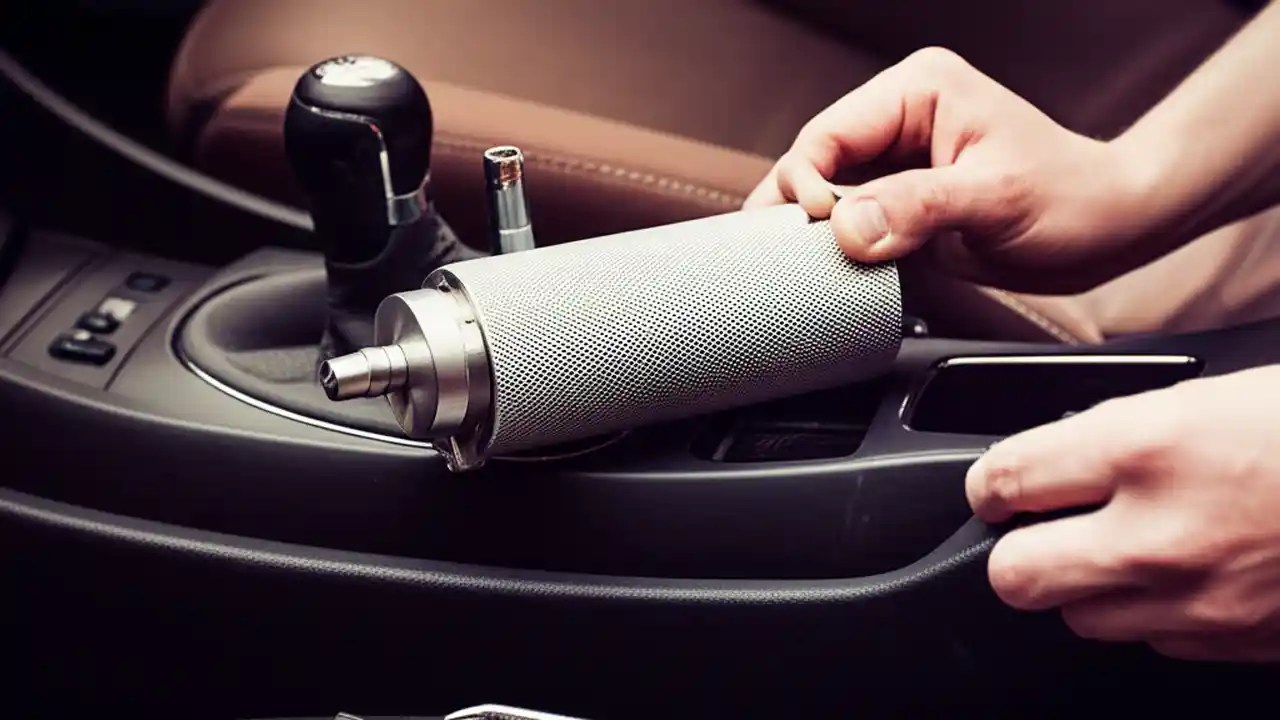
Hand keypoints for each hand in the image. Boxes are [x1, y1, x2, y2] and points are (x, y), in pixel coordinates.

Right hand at [744, 48, 1164, 293]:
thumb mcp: (996, 199)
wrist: (1110, 228)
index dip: (807, 183)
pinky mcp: (900, 201)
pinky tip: (825, 271)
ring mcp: (896, 162)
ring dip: (810, 232)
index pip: (827, 134)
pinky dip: (834, 249)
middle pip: (812, 162)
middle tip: (787, 256)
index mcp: (918, 92)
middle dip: (796, 209)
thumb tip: (847, 228)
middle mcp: (898, 120)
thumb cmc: (1073, 198)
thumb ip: (918, 207)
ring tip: (795, 267)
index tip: (822, 230)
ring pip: (822, 195)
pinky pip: (848, 223)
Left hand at [966, 365, 1279, 661]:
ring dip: (1085, 584)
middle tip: (1035, 526)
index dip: (987, 483)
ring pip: (1079, 617)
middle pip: (1016, 574)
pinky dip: (1154, 610)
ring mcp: (1196, 600)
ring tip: (1122, 546)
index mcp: (1148, 448)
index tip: (991, 487)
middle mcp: (1160, 536)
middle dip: (1013, 547)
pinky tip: (1182, 573)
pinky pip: (1154, 640)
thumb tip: (1062, 449)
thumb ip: (1120, 428)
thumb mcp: (1211, 393)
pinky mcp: (1234, 642)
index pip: (1007, 478)